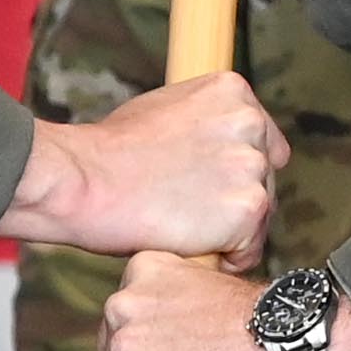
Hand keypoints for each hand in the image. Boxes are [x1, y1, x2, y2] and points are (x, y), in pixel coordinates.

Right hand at [9, 72, 285, 257]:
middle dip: (233, 200)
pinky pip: (249, 249)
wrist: (84, 181)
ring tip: (181, 227)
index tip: (207, 187)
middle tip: (187, 211)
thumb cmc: (110, 152)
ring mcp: (251, 165)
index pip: (263, 142)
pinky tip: (188, 246)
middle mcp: (250, 122)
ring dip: (228, 231)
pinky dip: (224, 258)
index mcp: (231, 91)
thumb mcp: (163, 109)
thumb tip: (217, 141)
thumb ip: (204, 120)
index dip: (234, 172)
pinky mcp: (248, 208)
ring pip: (259, 216)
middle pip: (266, 179)